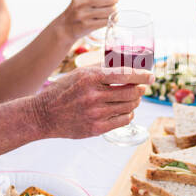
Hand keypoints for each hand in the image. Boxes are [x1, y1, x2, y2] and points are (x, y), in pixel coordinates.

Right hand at [36, 65, 150, 137]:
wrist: (44, 114)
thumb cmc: (62, 91)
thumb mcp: (79, 73)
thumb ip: (100, 70)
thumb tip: (124, 67)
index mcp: (90, 78)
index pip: (125, 75)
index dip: (142, 75)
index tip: (151, 76)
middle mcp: (94, 95)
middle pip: (131, 92)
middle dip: (140, 89)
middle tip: (141, 88)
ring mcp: (96, 113)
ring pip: (129, 107)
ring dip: (135, 102)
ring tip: (133, 98)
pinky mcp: (96, 128)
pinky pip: (122, 121)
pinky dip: (129, 115)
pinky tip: (126, 111)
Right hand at [57, 0, 122, 39]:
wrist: (66, 26)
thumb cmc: (80, 6)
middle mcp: (81, 1)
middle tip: (113, 1)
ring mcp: (83, 14)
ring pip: (111, 10)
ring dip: (114, 10)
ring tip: (110, 10)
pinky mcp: (87, 25)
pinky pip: (108, 21)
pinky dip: (113, 19)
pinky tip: (110, 18)